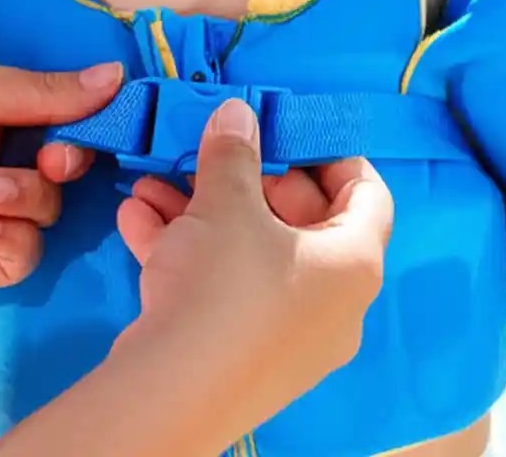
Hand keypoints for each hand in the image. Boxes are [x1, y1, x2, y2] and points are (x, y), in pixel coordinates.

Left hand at [0, 55, 121, 304]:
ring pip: (46, 211)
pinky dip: (12, 239)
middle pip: (62, 166)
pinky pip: (22, 256)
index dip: (83, 120)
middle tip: (52, 157)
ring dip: (27, 198)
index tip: (104, 118)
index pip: (56, 115)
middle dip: (65, 161)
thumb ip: (41, 91)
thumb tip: (116, 76)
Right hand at [116, 99, 393, 402]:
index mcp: (354, 263)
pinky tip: (137, 221)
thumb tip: (238, 113)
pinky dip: (187, 253)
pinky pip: (223, 289)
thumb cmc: (224, 286)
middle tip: (211, 154)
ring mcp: (287, 334)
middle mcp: (333, 303)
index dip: (332, 153)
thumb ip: (234, 151)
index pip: (368, 194)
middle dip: (246, 179)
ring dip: (200, 212)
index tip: (290, 128)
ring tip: (152, 182)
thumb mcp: (227, 203)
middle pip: (300, 221)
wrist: (173, 392)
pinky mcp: (241, 354)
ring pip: (249, 254)